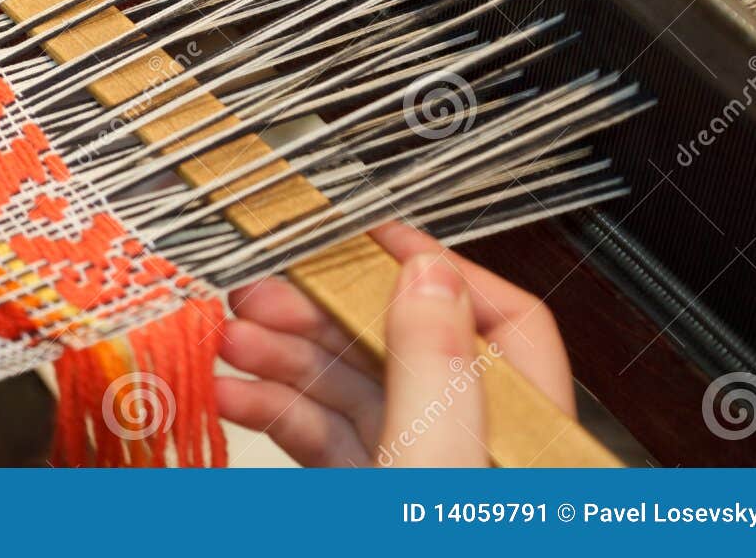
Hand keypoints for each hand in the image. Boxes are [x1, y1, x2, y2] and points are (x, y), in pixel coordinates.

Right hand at [215, 223, 575, 466]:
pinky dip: (275, 409)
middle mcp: (473, 444)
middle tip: (262, 289)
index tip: (362, 230)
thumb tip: (427, 272)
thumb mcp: (436, 463)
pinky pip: (324, 437)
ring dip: (283, 356)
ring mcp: (420, 470)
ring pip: (352, 389)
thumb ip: (433, 366)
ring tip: (234, 338)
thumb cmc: (439, 549)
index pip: (495, 316)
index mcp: (522, 431)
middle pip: (402, 346)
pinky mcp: (371, 496)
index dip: (428, 264)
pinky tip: (237, 393)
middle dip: (320, 312)